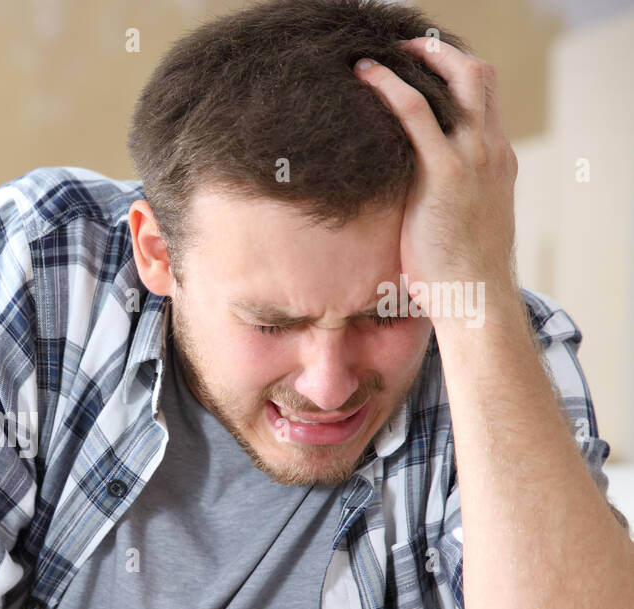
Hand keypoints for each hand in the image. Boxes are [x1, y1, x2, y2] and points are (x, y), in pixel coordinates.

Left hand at [354, 39, 518, 320]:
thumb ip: (447, 202)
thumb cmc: (459, 274)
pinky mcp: (445, 175)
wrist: (475, 300)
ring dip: (418, 60)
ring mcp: (473, 159)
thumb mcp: (461, 226)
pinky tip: (366, 79)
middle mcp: (492, 152)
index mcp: (498, 162)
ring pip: (458, 81)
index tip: (425, 72)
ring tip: (376, 61)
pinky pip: (416, 114)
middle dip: (442, 55)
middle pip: (479, 77)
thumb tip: (413, 205)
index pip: (485, 99)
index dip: (456, 76)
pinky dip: (391, 88)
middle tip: (404, 51)